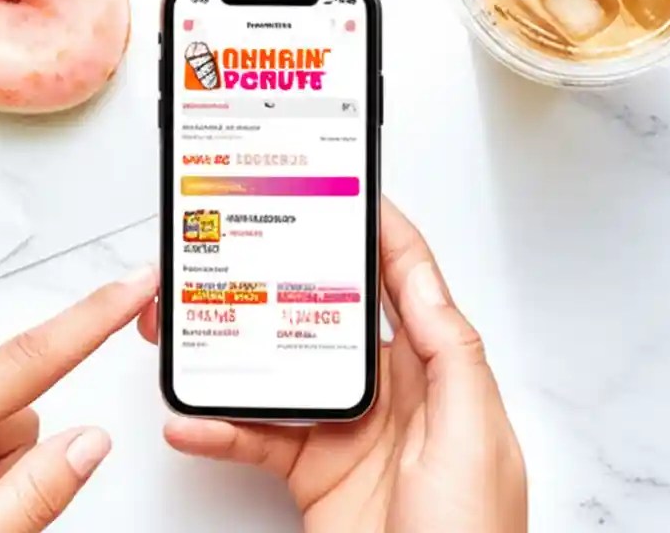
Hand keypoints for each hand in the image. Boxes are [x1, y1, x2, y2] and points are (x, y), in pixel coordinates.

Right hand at [137, 198, 526, 531]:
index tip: (356, 194)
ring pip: (284, 376)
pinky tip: (194, 420)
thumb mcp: (475, 439)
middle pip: (334, 321)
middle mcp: (395, 399)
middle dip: (291, 284)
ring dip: (241, 358)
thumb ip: (451, 360)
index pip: (412, 288)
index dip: (386, 237)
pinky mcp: (314, 475)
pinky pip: (258, 439)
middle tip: (252, 251)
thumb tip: (426, 287)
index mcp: (442, 378)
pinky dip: (220, 430)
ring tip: (201, 332)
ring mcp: (350, 436)